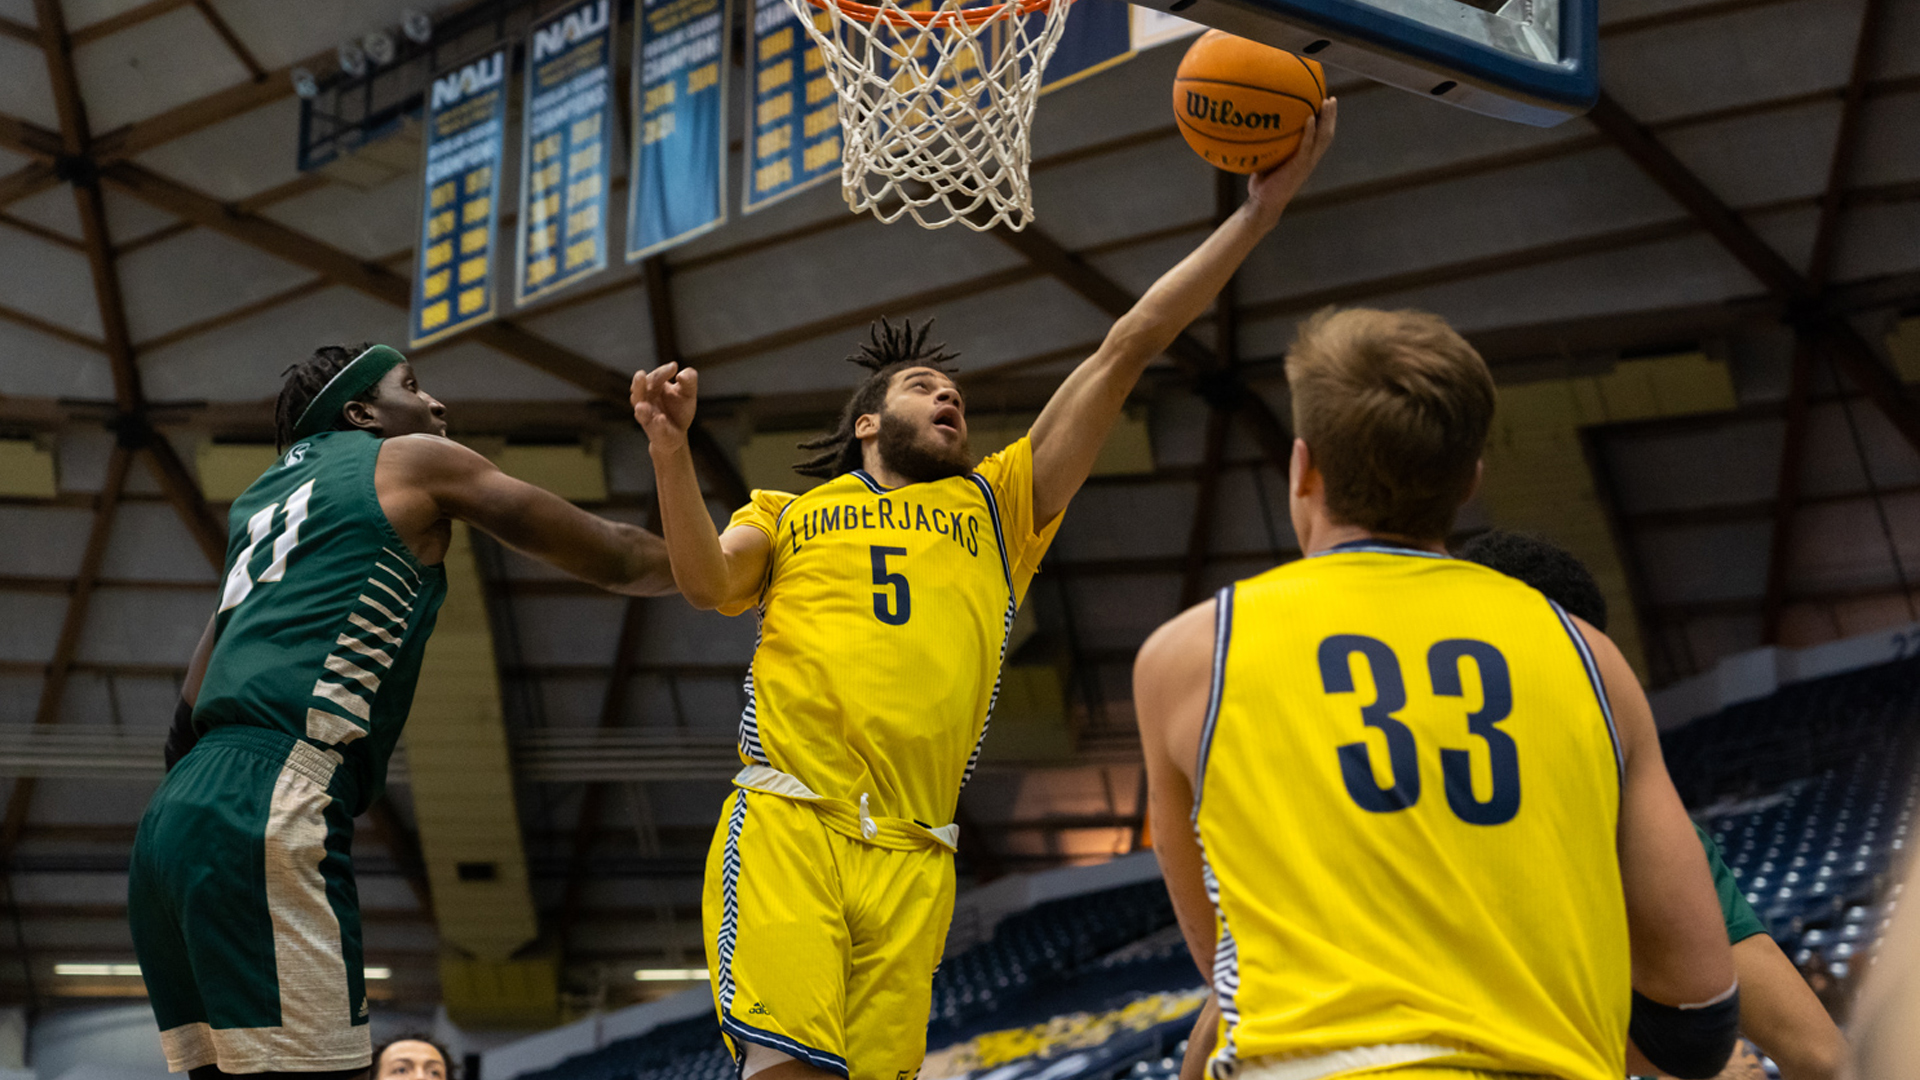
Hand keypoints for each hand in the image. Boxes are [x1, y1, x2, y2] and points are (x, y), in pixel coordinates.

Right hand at [631, 362, 698, 452]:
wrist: (678, 434)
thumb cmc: (679, 409)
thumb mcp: (688, 392)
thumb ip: (689, 380)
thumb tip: (682, 375)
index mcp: (652, 388)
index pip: (654, 377)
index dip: (662, 372)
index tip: (674, 366)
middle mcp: (646, 401)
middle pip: (639, 391)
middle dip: (638, 384)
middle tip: (640, 375)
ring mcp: (648, 418)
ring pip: (641, 412)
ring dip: (641, 408)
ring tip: (642, 405)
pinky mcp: (656, 433)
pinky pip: (655, 429)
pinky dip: (658, 425)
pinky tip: (660, 419)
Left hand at [1247, 96, 1337, 221]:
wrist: (1264, 203)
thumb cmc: (1264, 184)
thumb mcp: (1269, 161)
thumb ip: (1270, 147)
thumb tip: (1258, 128)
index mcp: (1306, 158)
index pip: (1321, 138)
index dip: (1326, 122)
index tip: (1326, 104)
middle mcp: (1310, 159)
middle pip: (1327, 134)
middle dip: (1331, 116)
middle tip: (1332, 99)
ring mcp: (1306, 163)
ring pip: (1323, 138)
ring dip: (1326, 120)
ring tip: (1327, 103)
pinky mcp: (1299, 166)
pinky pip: (1307, 146)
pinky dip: (1309, 132)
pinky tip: (1310, 118)